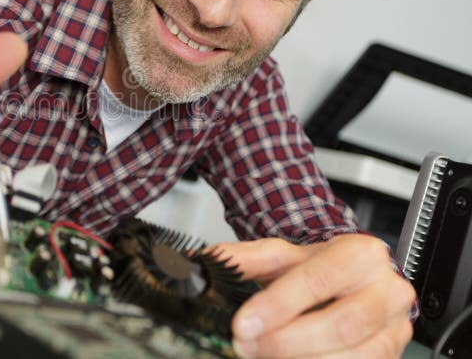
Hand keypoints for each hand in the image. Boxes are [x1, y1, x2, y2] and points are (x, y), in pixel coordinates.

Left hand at [212, 234, 415, 357]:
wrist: (348, 280)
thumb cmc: (317, 268)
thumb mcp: (279, 254)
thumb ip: (244, 259)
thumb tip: (206, 264)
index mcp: (360, 254)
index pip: (317, 281)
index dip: (277, 305)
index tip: (243, 324)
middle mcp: (387, 290)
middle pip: (340, 324)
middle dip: (286, 341)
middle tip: (247, 346)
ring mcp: (396, 327)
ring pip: (354, 356)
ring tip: (262, 357)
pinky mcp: (393, 355)